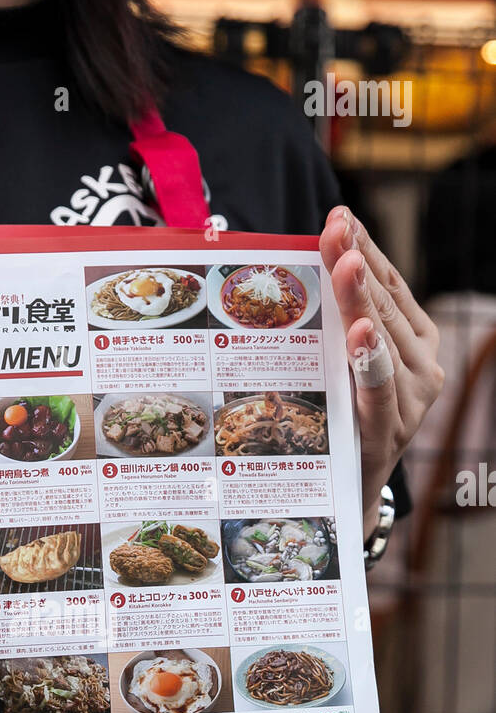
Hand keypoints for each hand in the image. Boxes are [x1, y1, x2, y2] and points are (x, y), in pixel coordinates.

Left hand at [319, 205, 443, 534]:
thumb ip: (328, 324)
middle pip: (385, 304)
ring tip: (347, 262)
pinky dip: (370, 357)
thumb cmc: (337, 422)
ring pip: (383, 339)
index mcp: (412, 339)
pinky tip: (360, 331)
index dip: (365, 247)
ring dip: (362, 299)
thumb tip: (290, 268)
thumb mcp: (337, 365)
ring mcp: (412, 398)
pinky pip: (379, 387)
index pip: (389, 283)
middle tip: (336, 226)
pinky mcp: (390, 430)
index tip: (340, 215)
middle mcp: (422, 364)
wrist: (345, 496)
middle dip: (356, 262)